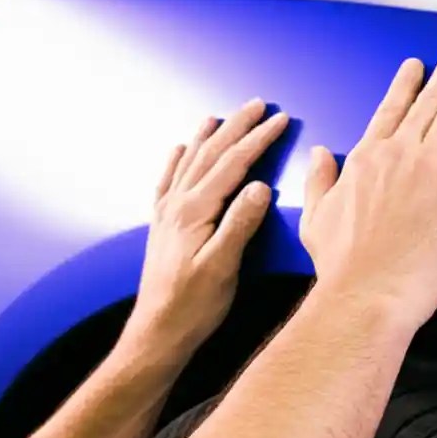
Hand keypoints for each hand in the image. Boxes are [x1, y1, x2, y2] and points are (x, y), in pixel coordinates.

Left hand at [123, 99, 288, 362]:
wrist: (157, 332)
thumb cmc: (193, 306)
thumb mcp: (222, 267)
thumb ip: (240, 224)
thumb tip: (260, 187)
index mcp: (195, 211)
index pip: (233, 165)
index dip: (258, 140)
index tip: (279, 120)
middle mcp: (177, 205)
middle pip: (211, 154)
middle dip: (237, 127)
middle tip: (257, 105)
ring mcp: (167, 214)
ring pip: (190, 162)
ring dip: (209, 136)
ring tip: (220, 115)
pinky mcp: (163, 226)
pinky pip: (169, 181)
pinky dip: (177, 160)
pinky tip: (180, 150)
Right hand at [300, 38, 436, 333]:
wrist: (369, 291)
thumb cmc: (342, 266)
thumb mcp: (317, 218)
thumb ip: (320, 181)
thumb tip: (319, 154)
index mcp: (366, 158)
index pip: (391, 110)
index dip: (406, 85)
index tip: (417, 65)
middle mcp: (400, 151)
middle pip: (430, 100)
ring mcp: (433, 164)